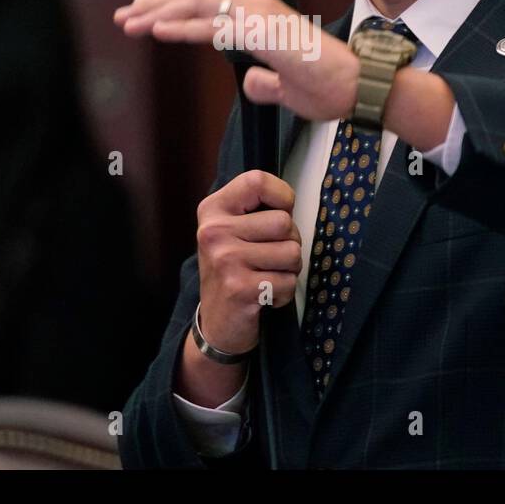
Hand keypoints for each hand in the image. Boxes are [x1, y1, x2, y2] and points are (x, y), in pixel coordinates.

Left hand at [113, 0, 359, 121]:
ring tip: (131, 21)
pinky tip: (157, 31)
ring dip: (161, 11)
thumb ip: (267, 82)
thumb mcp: (288, 88)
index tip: (145, 18)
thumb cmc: (331, 88)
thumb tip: (251, 82)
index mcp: (262, 18)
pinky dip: (183, 26)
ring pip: (200, 4)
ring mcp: (262, 17)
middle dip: (157, 4)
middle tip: (124, 16)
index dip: (174, 9)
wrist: (362, 90)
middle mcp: (259, 9)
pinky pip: (215, 27)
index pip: (209, 5)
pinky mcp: (264, 34)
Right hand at [192, 170, 301, 354]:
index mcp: (213, 209)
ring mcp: (225, 259)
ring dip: (288, 270)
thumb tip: (289, 201)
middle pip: (283, 222)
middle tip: (270, 257)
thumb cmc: (233, 269)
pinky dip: (284, 293)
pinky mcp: (239, 288)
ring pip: (292, 252)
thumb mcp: (232, 230)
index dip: (282, 195)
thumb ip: (255, 209)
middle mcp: (214, 231)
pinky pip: (287, 282)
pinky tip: (264, 295)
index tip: (281, 212)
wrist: (216, 322)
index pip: (257, 181)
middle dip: (289, 242)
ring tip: (267, 276)